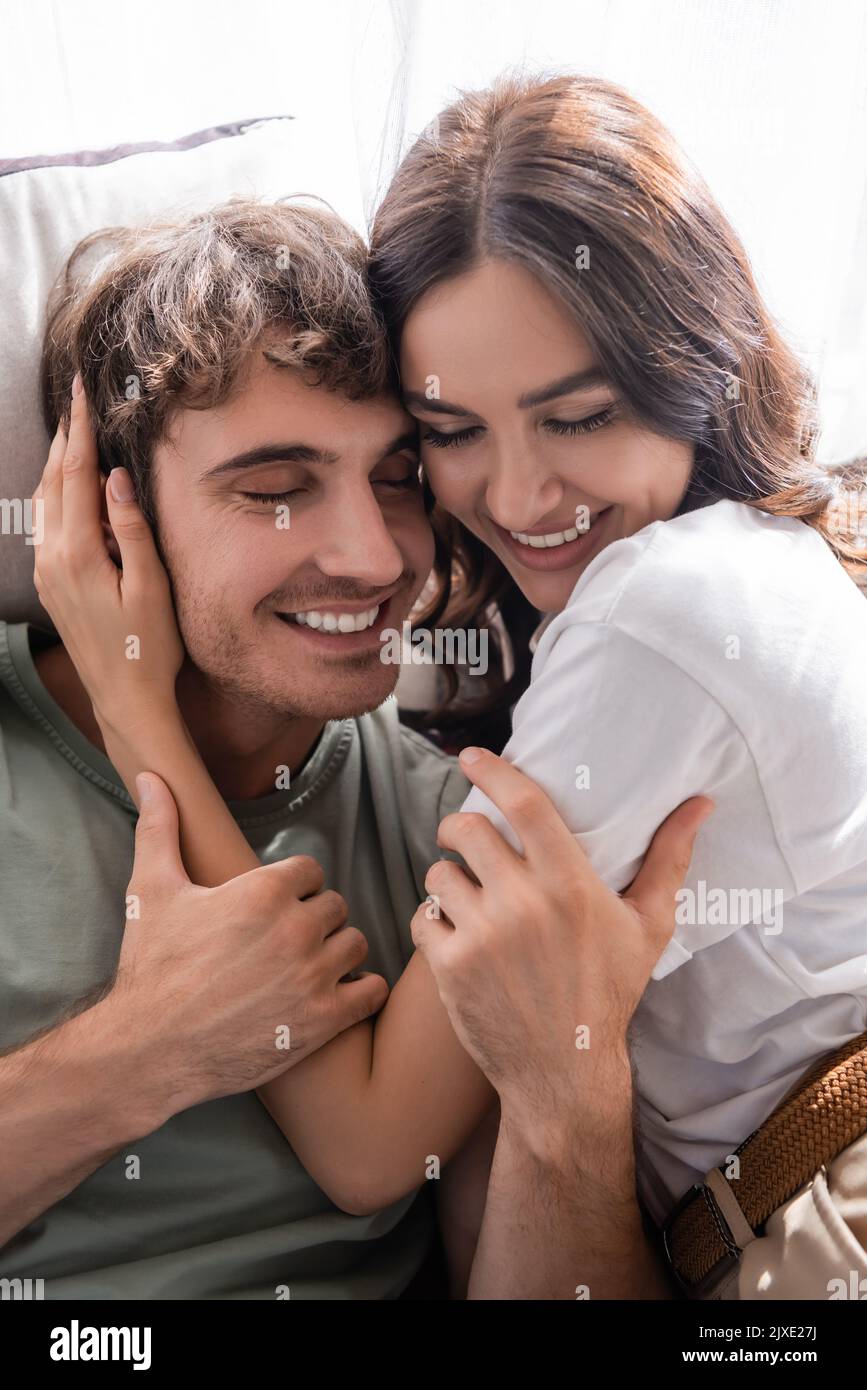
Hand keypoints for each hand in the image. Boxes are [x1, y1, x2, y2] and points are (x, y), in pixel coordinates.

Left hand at [32, 375, 182, 727]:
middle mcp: (53, 557)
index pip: (77, 475)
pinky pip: (48, 523)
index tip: (81, 394)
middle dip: (65, 438)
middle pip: (53, 481)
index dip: (80, 431)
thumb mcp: (151, 587)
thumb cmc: (148, 647)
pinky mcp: (51, 582)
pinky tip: (73, 489)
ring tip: (74, 434)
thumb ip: (132, 530)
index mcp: (78, 553)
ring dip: (58, 464)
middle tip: (75, 400)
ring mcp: (47, 570)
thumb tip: (115, 478)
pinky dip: (57, 493)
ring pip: (45, 500)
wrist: (123, 696)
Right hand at [108, 772, 388, 1118]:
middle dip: (313, 920)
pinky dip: (360, 991)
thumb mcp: (151, 890)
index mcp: (264, 891)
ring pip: (355, 944)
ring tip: (307, 967)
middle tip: (285, 941)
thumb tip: (150, 777)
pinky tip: (337, 995)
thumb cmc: (150, 966)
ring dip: (337, 953)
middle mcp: (296, 929)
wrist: (148, 1048)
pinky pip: (371, 990)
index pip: (311, 870)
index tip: (273, 906)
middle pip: (335, 906)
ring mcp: (313, 976)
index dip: (293, 887)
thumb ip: (159, 827)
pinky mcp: (323, 1021)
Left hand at [411, 747, 712, 1133]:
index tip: (471, 756)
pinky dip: (434, 920)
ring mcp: (483, 935)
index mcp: (571, 884)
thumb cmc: (609, 990)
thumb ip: (669, 857)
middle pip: (466, 829)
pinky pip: (423, 916)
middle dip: (459, 827)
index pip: (522, 803)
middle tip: (467, 839)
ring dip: (448, 878)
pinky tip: (458, 934)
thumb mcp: (649, 925)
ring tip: (468, 896)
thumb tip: (701, 802)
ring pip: (438, 872)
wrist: (564, 1070)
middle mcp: (524, 903)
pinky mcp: (450, 966)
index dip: (492, 770)